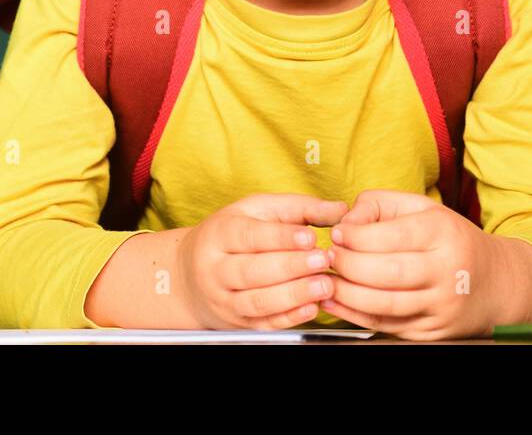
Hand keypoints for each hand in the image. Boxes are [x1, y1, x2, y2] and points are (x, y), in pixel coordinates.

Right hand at [177, 193, 347, 330]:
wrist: (190, 273)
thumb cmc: (232, 234)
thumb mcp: (257, 210)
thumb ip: (299, 208)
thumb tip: (341, 208)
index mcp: (220, 233)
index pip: (249, 236)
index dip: (280, 237)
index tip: (310, 237)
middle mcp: (215, 269)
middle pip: (252, 271)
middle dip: (291, 267)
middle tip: (324, 260)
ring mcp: (223, 299)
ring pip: (256, 301)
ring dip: (293, 295)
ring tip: (324, 285)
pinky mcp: (236, 323)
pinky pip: (263, 324)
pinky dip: (288, 318)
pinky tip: (311, 308)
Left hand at [320, 189, 506, 340]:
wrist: (497, 283)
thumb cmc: (451, 240)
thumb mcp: (423, 208)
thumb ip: (380, 204)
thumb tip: (344, 221)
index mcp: (443, 232)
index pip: (390, 236)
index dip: (355, 236)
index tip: (337, 234)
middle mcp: (446, 269)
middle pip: (385, 272)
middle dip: (347, 265)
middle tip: (328, 258)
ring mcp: (441, 304)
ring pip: (384, 304)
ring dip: (346, 294)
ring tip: (327, 281)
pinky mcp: (434, 331)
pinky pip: (388, 326)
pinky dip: (357, 316)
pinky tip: (338, 302)